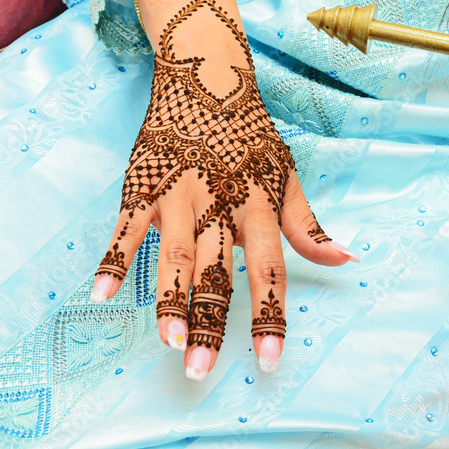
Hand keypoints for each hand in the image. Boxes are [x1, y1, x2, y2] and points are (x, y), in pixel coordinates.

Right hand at [90, 0, 358, 380]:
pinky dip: (114, 261)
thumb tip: (346, 259)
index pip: (270, 266)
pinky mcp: (141, 187)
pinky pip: (124, 229)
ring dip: (169, 301)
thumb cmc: (251, 135)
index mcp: (257, 202)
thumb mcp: (286, 174)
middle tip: (202, 369)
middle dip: (211, 322)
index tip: (269, 359)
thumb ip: (308, 224)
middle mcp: (218, 202)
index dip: (269, 314)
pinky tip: (103, 296)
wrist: (204, 78)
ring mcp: (177, 196)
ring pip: (174, 255)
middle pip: (216, 270)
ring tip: (171, 343)